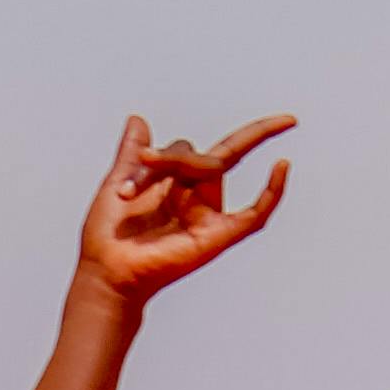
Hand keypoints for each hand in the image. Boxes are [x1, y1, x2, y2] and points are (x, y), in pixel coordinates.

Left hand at [78, 112, 293, 307]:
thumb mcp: (118, 181)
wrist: (106, 270)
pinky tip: (282, 166)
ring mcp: (208, 216)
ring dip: (175, 163)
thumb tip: (138, 119)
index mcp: (176, 186)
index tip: (169, 147)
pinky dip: (272, 193)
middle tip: (137, 170)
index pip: (192, 151)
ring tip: (132, 190)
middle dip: (168, 156)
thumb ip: (133, 153)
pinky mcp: (218, 236)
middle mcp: (195, 198)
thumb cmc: (109, 237)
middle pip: (201, 155)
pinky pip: (255, 215)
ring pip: (212, 168)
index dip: (172, 147)